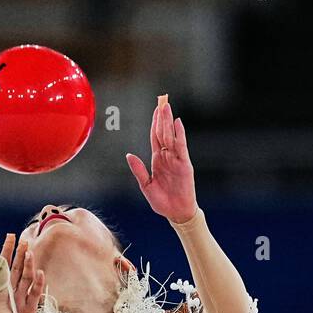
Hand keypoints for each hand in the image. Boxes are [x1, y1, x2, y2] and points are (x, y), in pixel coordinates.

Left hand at [1, 233, 44, 312]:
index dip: (7, 250)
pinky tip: (40, 274)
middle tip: (24, 241)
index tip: (10, 236)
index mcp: (2, 285)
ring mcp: (22, 298)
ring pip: (26, 278)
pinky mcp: (30, 308)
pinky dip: (38, 284)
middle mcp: (14, 289)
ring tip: (29, 254)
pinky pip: (34, 294)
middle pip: (18, 268)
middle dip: (21, 254)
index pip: (5, 264)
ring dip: (29, 265)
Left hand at [126, 95, 198, 224]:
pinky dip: (180, 135)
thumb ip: (139, 169)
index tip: (155, 109)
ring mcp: (176, 160)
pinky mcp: (184, 165)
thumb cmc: (162, 201)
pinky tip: (177, 123)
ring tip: (166, 106)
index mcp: (157, 160)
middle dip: (162, 117)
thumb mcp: (146, 185)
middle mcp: (167, 156)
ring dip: (168, 121)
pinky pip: (181, 147)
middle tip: (162, 100)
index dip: (154, 123)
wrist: (176, 213)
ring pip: (171, 136)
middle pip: (163, 132)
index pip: (155, 137)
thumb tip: (129, 154)